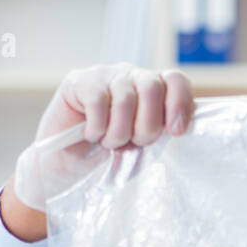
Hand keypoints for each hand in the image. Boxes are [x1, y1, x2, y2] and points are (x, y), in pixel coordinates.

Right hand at [0, 64, 194, 239]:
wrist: (65, 171)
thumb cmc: (108, 160)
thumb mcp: (143, 148)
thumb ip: (162, 132)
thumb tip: (181, 126)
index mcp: (152, 91)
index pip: (175, 80)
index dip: (179, 103)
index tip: (176, 131)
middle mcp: (131, 76)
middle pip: (152, 87)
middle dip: (147, 125)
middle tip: (134, 144)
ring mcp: (104, 75)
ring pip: (125, 98)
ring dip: (119, 132)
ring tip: (110, 144)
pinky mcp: (79, 81)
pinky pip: (98, 101)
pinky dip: (97, 127)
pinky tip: (91, 135)